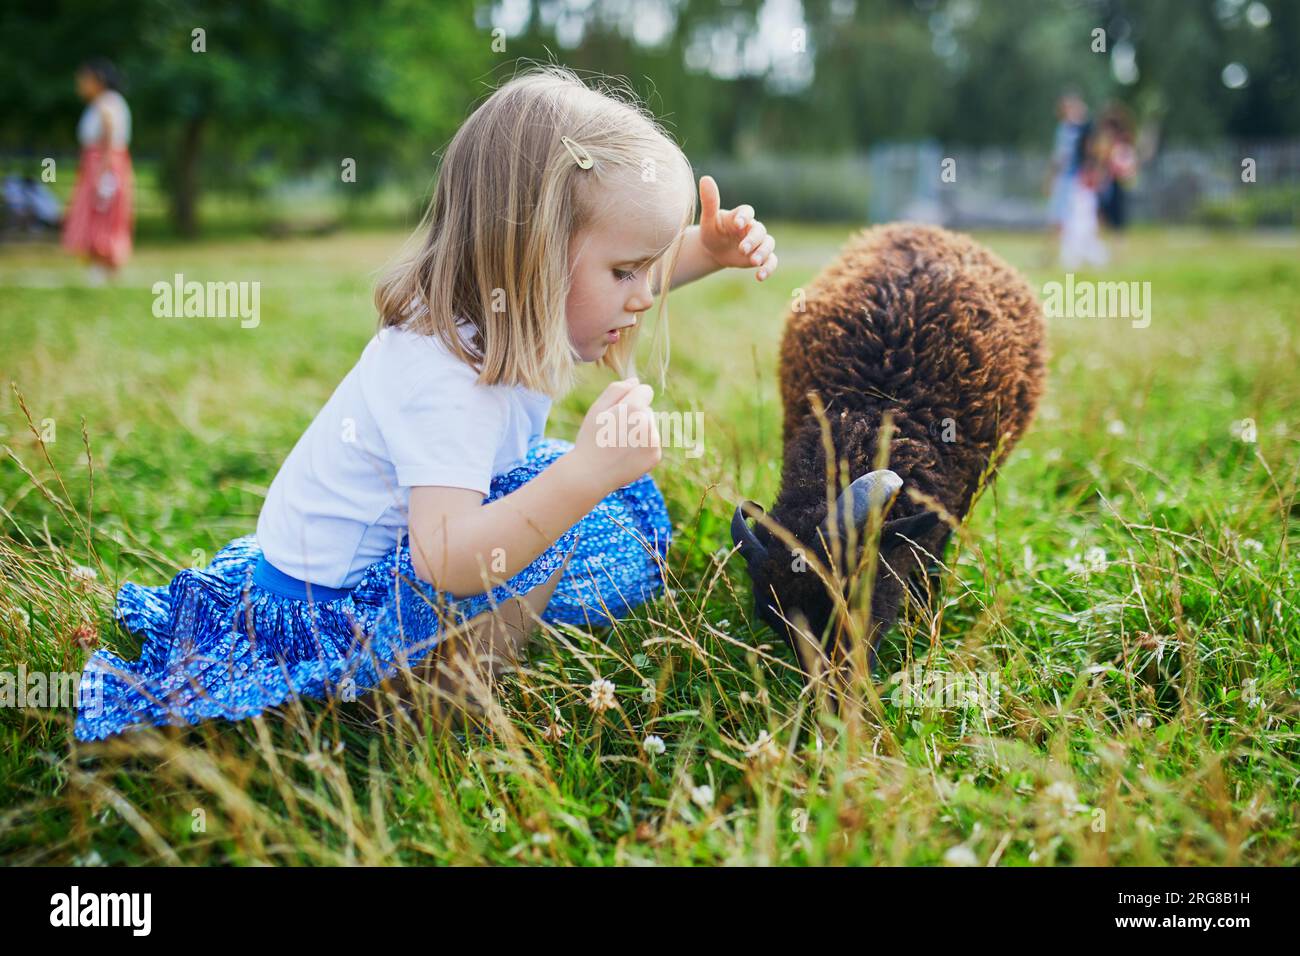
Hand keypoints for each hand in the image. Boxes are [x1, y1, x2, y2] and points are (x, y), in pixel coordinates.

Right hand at [571, 377, 661, 492]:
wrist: (590, 474)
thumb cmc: (591, 438)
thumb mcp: (597, 408)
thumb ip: (617, 389)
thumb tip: (636, 381)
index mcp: (634, 408)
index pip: (646, 390)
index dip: (631, 398)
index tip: (619, 410)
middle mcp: (648, 423)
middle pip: (647, 409)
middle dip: (634, 416)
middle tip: (614, 432)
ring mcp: (654, 441)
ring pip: (651, 426)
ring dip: (639, 431)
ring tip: (619, 444)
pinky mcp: (655, 456)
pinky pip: (652, 443)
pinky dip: (642, 447)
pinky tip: (626, 454)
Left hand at [697, 175, 777, 280]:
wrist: (714, 250)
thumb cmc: (712, 232)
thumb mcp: (708, 220)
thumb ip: (710, 202)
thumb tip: (705, 178)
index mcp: (740, 216)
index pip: (747, 211)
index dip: (744, 217)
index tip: (738, 224)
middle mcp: (752, 227)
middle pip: (760, 230)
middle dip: (753, 240)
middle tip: (743, 249)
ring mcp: (758, 243)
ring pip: (769, 244)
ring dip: (763, 253)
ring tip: (754, 262)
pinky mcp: (761, 257)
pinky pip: (771, 261)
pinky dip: (768, 268)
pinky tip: (759, 277)